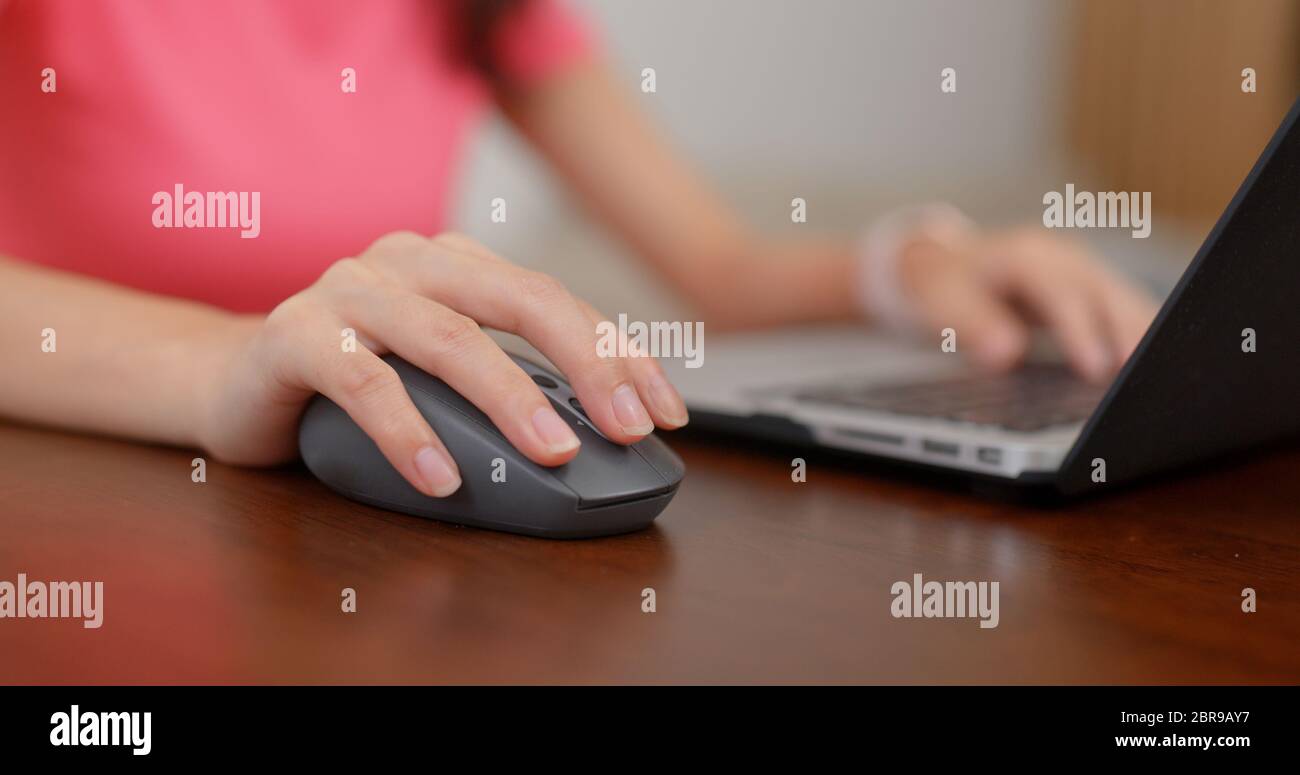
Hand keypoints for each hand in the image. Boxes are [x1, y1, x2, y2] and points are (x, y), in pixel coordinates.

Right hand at [195, 231, 688, 496]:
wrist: (229, 380)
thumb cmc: (353, 381)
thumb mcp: (438, 374)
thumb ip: (502, 379)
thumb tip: (598, 434)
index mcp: (455, 264)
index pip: (556, 299)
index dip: (618, 354)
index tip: (666, 411)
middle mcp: (410, 263)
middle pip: (520, 301)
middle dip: (588, 365)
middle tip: (629, 428)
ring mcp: (351, 291)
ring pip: (450, 339)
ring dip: (511, 401)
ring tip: (554, 455)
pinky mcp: (297, 334)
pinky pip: (366, 384)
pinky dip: (411, 434)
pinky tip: (444, 479)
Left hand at [895, 227, 1158, 380]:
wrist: (942, 266)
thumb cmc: (941, 286)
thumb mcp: (941, 303)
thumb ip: (972, 325)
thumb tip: (1005, 353)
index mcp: (1026, 255)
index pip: (1061, 292)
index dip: (1080, 329)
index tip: (1094, 367)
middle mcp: (1061, 258)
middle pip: (1104, 292)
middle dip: (1126, 331)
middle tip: (1141, 372)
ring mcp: (1080, 271)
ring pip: (1122, 299)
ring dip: (1142, 333)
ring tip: (1164, 371)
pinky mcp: (1090, 290)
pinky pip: (1122, 309)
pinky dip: (1138, 333)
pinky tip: (1157, 360)